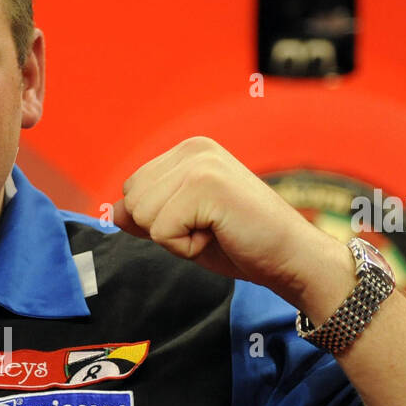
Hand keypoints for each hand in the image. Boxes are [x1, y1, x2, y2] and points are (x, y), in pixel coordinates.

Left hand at [111, 136, 345, 307]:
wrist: (291, 258)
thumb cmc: (241, 243)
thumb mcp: (183, 226)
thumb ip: (148, 215)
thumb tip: (114, 211)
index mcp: (188, 150)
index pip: (132, 190)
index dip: (158, 221)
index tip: (201, 223)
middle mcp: (193, 148)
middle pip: (132, 202)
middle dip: (163, 229)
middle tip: (210, 229)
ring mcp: (200, 163)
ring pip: (143, 216)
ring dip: (175, 239)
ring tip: (215, 230)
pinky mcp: (205, 185)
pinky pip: (161, 232)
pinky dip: (186, 247)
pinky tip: (220, 235)